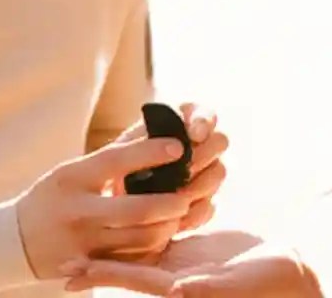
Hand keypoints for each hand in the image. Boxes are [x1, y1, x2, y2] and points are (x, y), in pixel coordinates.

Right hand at [16, 137, 193, 279]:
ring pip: (140, 238)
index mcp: (73, 178)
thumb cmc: (54, 196)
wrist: (14, 241)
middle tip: (189, 194)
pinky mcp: (89, 266)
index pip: (116, 161)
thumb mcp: (73, 171)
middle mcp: (77, 210)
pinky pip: (132, 259)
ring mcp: (83, 242)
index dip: (150, 153)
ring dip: (167, 227)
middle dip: (170, 202)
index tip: (179, 146)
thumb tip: (153, 124)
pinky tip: (165, 235)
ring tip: (181, 215)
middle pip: (136, 209)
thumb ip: (113, 154)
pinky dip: (153, 247)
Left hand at [61, 230, 323, 297]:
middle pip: (125, 260)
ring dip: (117, 231)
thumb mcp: (233, 287)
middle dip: (97, 252)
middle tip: (62, 244)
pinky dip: (145, 219)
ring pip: (141, 241)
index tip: (68, 269)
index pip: (130, 279)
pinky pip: (163, 229)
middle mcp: (172, 274)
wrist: (291, 278)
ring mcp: (181, 259)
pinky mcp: (193, 246)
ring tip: (89, 215)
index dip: (99, 274)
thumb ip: (204, 289)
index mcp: (177, 286)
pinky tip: (131, 203)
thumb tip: (176, 291)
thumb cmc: (267, 287)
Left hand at [111, 103, 229, 232]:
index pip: (204, 113)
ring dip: (200, 184)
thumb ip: (150, 143)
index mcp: (182, 121)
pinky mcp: (203, 202)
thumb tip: (178, 147)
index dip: (204, 122)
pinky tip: (177, 219)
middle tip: (184, 170)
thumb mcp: (126, 149)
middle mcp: (200, 144)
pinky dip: (195, 212)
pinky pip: (210, 206)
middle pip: (220, 142)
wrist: (112, 200)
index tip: (194, 135)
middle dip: (203, 155)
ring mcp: (206, 173)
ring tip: (176, 195)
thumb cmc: (118, 166)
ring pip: (219, 172)